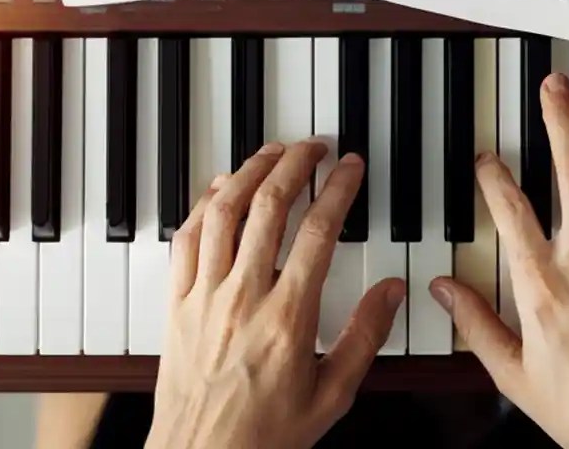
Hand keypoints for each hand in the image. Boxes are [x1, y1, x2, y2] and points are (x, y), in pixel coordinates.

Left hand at [147, 142, 405, 448]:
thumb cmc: (265, 435)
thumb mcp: (333, 394)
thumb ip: (365, 336)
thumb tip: (392, 290)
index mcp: (287, 317)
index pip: (318, 231)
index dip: (338, 189)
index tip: (350, 167)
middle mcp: (242, 298)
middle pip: (268, 207)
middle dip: (294, 164)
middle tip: (314, 147)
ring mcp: (204, 297)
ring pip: (222, 212)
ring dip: (248, 172)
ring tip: (271, 152)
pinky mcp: (176, 304)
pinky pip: (185, 239)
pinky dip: (203, 206)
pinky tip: (219, 190)